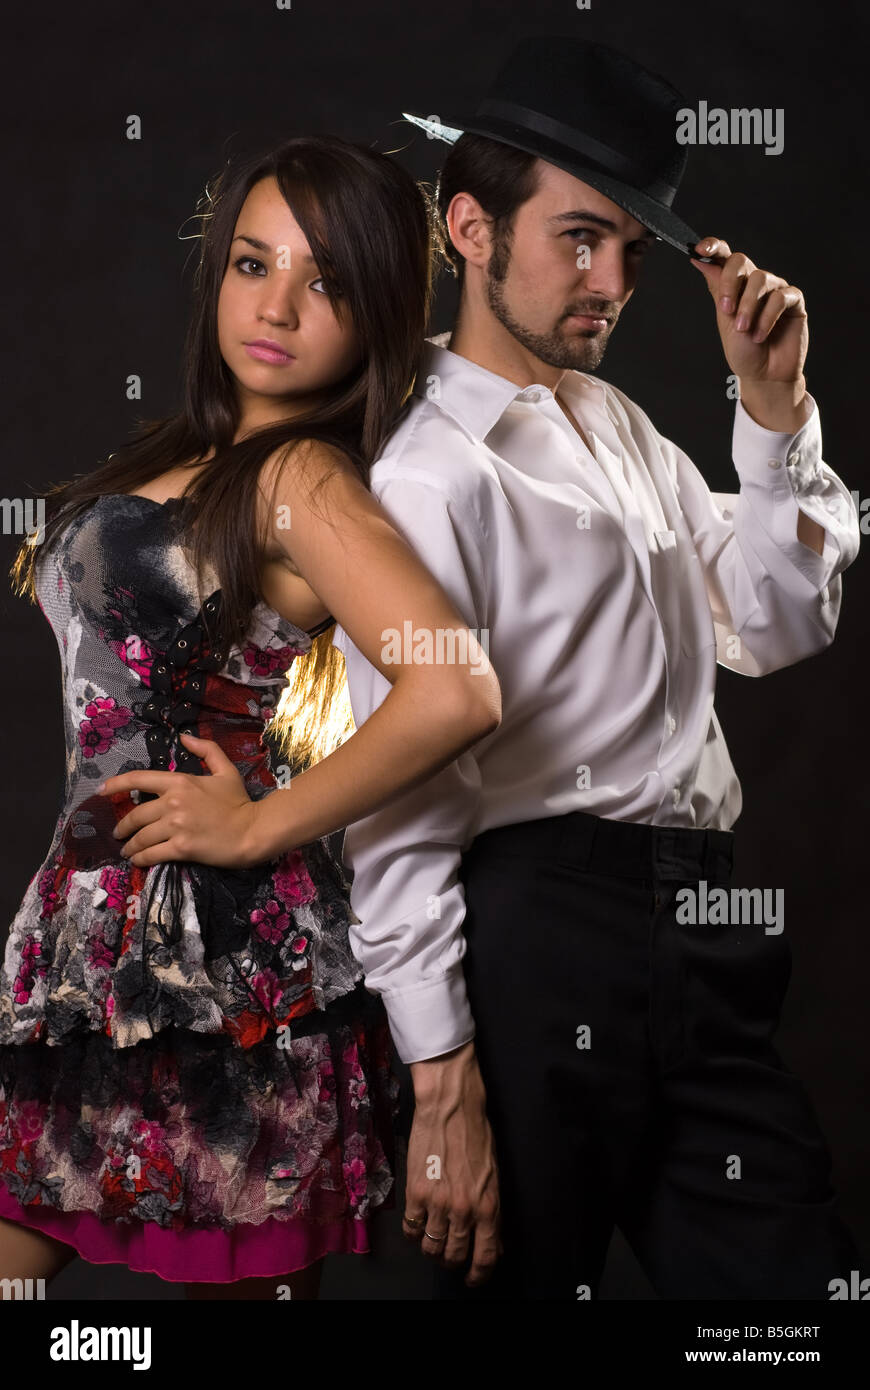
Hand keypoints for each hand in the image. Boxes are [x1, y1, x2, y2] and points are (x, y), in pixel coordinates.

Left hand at [97, 731, 260, 868]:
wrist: (253, 830)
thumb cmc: (239, 802)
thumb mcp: (225, 770)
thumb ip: (206, 750)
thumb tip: (183, 737)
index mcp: (180, 781)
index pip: (138, 779)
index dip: (115, 785)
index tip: (101, 791)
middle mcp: (173, 802)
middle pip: (135, 815)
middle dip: (123, 826)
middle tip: (119, 833)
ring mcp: (176, 826)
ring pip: (141, 837)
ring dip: (130, 845)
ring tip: (127, 850)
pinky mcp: (181, 848)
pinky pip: (152, 854)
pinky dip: (141, 858)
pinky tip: (138, 860)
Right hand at [403, 1041, 501, 1285]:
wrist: (451, 1106)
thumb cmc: (476, 1134)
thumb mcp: (494, 1175)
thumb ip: (492, 1209)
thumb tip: (492, 1240)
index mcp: (488, 1206)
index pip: (486, 1256)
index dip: (479, 1273)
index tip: (474, 1278)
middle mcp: (464, 1210)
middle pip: (455, 1256)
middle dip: (453, 1261)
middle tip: (450, 1255)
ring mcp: (437, 1203)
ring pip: (431, 1247)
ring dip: (432, 1249)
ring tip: (433, 1240)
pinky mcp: (415, 1193)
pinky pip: (411, 1230)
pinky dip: (413, 1234)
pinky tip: (418, 1225)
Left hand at [690, 236, 808, 389]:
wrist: (764, 376)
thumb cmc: (744, 352)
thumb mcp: (725, 321)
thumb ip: (718, 290)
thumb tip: (701, 261)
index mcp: (735, 286)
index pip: (724, 258)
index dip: (713, 247)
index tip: (700, 250)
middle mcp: (755, 284)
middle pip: (740, 261)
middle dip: (730, 283)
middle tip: (726, 310)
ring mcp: (775, 290)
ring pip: (760, 279)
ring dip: (749, 307)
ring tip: (745, 330)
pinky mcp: (794, 301)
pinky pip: (780, 297)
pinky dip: (767, 317)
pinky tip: (761, 335)